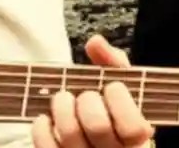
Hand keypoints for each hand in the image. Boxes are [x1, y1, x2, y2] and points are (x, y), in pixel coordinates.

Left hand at [31, 35, 155, 147]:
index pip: (134, 127)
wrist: (96, 143)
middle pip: (98, 126)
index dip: (120, 101)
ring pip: (71, 135)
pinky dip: (42, 128)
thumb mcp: (122, 89)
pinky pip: (48, 147)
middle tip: (85, 95)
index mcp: (136, 139)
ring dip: (62, 108)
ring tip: (63, 99)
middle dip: (87, 100)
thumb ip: (113, 63)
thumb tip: (95, 42)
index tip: (112, 87)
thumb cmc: (113, 114)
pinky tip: (46, 119)